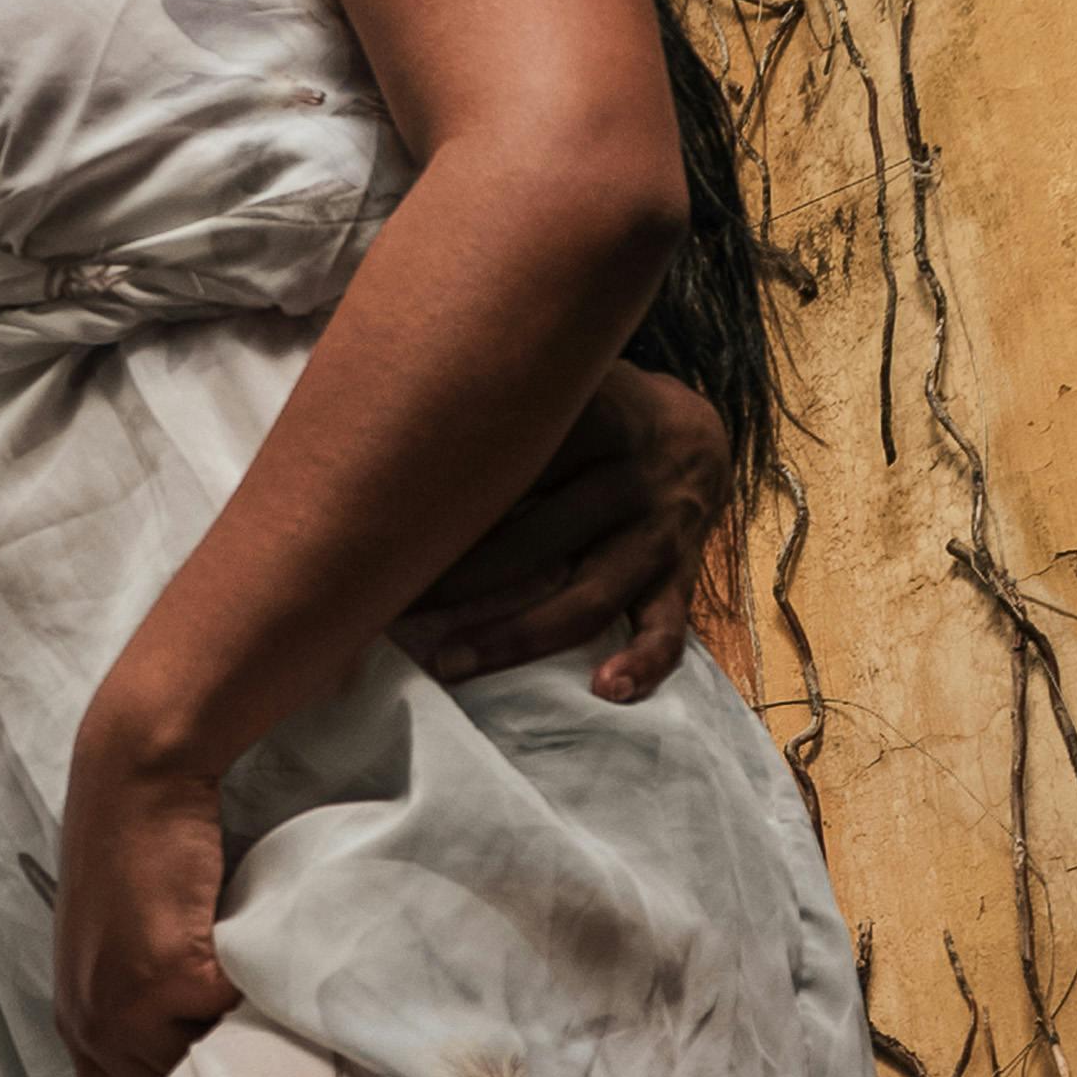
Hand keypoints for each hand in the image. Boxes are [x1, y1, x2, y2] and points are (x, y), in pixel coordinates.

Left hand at [52, 708, 236, 1076]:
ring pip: (201, 1075)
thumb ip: (151, 1010)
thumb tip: (215, 1064)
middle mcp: (92, 1027)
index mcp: (78, 1024)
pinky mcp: (168, 977)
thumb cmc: (141, 857)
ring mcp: (124, 1008)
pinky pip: (231, 1026)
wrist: (134, 784)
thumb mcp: (128, 951)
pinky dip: (265, 1026)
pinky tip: (298, 1028)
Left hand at [396, 353, 728, 705]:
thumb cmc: (599, 410)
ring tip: (452, 664)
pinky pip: (667, 625)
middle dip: (457, 581)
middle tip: (387, 607)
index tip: (378, 533)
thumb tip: (384, 431)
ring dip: (518, 635)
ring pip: (589, 595)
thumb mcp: (563, 387)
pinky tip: (606, 689)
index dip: (445, 503)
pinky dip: (643, 662)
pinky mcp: (681, 575)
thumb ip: (500, 400)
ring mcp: (660, 532)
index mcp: (597, 419)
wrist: (699, 433)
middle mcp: (630, 477)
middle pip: (537, 540)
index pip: (514, 466)